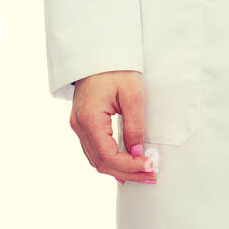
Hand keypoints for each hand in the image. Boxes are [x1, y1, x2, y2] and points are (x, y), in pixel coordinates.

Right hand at [70, 71, 156, 185]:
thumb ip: (135, 125)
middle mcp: (79, 126)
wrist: (98, 53)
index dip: (130, 165)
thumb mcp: (132, 94)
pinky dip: (110, 160)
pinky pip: (94, 150)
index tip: (150, 166)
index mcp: (89, 118)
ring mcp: (78, 126)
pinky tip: (126, 164)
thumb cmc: (116, 69)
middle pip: (101, 162)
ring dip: (119, 169)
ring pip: (96, 159)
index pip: (108, 155)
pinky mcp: (82, 123)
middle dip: (127, 172)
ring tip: (143, 173)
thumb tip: (138, 152)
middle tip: (151, 175)